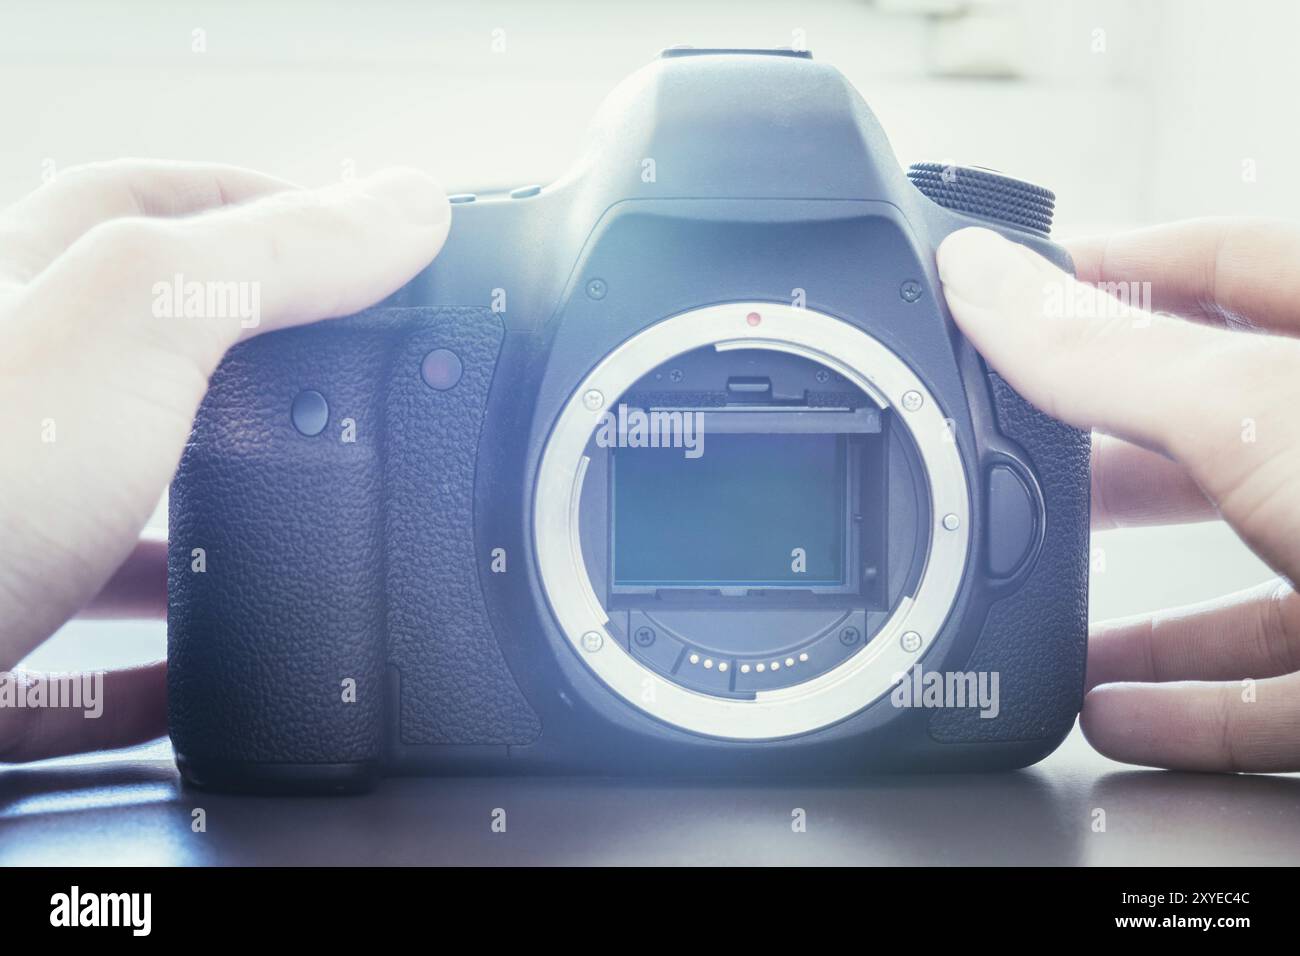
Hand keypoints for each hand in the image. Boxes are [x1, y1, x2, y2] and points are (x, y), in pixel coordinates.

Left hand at [0, 159, 448, 761]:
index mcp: (17, 289)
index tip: (368, 240)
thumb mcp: (131, 325)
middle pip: (140, 352)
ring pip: (109, 507)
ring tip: (296, 528)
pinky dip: (150, 670)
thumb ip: (273, 255)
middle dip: (253, 359)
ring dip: (206, 516)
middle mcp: (3, 399)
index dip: (268, 203)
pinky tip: (198, 678)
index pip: (152, 202)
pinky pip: (78, 661)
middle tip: (347, 383)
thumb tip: (404, 205)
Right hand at [938, 219, 1299, 771]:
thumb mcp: (1255, 418)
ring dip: (1132, 601)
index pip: (1224, 266)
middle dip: (1100, 451)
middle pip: (1213, 430)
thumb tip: (979, 278)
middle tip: (1006, 459)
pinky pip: (1267, 693)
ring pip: (1237, 577)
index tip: (1013, 283)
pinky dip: (1184, 706)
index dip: (1112, 264)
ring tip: (1038, 600)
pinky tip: (1116, 709)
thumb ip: (1108, 360)